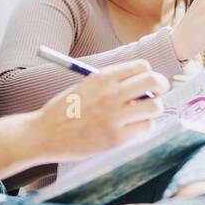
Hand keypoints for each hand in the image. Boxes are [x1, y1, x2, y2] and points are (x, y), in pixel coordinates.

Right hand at [27, 59, 169, 162]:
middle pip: (153, 81)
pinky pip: (146, 127)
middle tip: (156, 94)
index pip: (142, 66)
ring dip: (152, 109)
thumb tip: (141, 84)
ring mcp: (114, 116)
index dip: (148, 74)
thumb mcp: (85, 86)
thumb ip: (111, 84)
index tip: (146, 83)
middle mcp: (110, 93)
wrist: (43, 134)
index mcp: (102, 77)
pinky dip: (143, 127)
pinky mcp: (116, 138)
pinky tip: (131, 129)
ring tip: (141, 114)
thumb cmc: (64, 110)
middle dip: (160, 87)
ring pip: (155, 106)